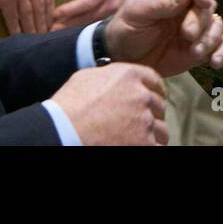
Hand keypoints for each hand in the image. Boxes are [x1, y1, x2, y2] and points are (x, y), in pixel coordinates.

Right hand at [0, 0, 53, 33]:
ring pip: (28, 14)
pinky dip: (15, 29)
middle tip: (42, 36)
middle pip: (40, 7)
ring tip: (31, 40)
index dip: (49, 13)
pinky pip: (13, 17)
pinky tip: (16, 36)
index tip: (49, 24)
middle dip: (42, 24)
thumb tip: (33, 2)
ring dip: (30, 30)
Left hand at [49, 0, 135, 29]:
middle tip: (46, 27)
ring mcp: (113, 12)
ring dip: (70, 29)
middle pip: (86, 18)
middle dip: (65, 24)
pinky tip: (64, 30)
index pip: (86, 2)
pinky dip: (78, 28)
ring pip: (89, 24)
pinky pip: (92, 25)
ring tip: (52, 31)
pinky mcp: (111, 18)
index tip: (53, 14)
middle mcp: (112, 2)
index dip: (69, 10)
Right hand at [50, 62, 167, 144]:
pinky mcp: (144, 144)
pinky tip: (137, 147)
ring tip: (136, 138)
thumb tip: (118, 81)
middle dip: (150, 114)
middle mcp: (142, 96)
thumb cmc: (67, 107)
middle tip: (137, 123)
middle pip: (158, 106)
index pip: (155, 81)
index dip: (154, 92)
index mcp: (130, 76)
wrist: (60, 133)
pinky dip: (149, 147)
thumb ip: (110, 75)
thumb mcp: (87, 78)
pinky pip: (158, 146)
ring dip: (152, 134)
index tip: (151, 100)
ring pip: (161, 129)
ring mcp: (145, 122)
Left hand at [105, 0, 222, 77]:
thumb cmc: (127, 27)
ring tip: (195, 52)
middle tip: (188, 35)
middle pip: (207, 5)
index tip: (204, 2)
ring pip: (217, 25)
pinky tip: (215, 62)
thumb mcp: (137, 12)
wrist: (125, 58)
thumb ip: (161, 3)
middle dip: (201, 21)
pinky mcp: (202, 44)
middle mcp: (188, 1)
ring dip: (210, 38)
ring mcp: (197, 23)